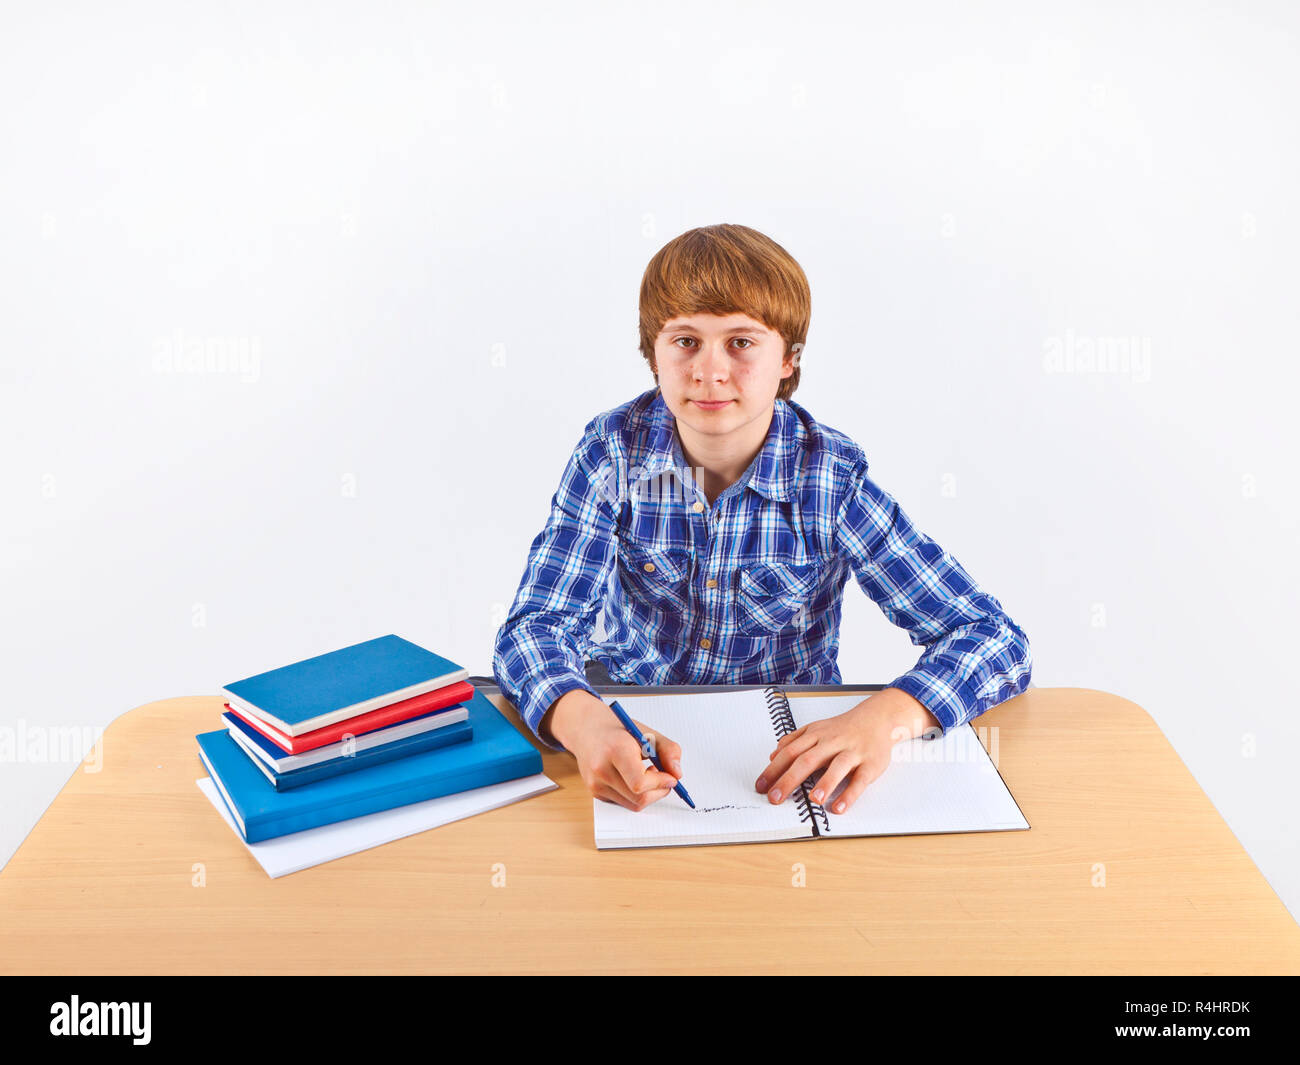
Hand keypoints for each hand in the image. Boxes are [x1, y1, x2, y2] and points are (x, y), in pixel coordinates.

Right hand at [545, 688, 682, 811]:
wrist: (586, 729)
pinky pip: (624, 802)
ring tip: (647, 774)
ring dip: (648, 794)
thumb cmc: (617, 730)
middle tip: (664, 777)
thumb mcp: (647, 732)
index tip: (671, 777)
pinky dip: (635, 795)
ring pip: (633, 804)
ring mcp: (595, 783)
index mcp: (615, 750)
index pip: (640, 782)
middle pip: (639, 798)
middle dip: (658, 791)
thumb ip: (668, 750)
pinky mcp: (595, 792)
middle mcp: (601, 769)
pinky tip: (633, 778)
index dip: (660, 783)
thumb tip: (677, 774)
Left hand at [754, 689, 937, 813]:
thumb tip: (773, 755)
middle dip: (790, 779)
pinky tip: (839, 807)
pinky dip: (849, 794)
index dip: (774, 769)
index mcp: (815, 735)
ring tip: (813, 799)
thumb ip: (793, 741)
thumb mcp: (815, 729)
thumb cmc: (842, 728)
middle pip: (808, 760)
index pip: (790, 752)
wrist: (876, 718)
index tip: (761, 786)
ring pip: (837, 766)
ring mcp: (852, 752)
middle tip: (776, 797)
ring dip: (825, 783)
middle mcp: (832, 742)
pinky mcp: (870, 764)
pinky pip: (860, 780)